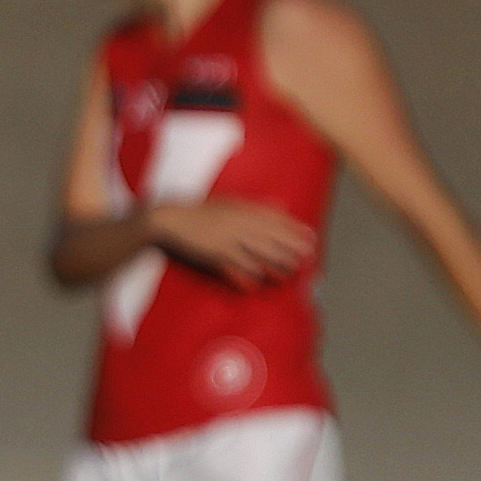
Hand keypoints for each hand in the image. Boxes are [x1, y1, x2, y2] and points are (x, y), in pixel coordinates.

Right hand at [147, 196, 314, 284]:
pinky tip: (259, 280)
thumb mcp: (228, 200)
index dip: (295, 229)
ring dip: (276, 262)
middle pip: (273, 237)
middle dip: (292, 247)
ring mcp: (229, 238)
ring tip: (290, 271)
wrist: (169, 219)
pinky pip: (238, 265)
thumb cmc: (198, 209)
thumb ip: (254, 203)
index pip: (276, 219)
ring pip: (260, 252)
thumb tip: (280, 204)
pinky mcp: (217, 252)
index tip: (311, 237)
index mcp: (242, 209)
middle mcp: (239, 223)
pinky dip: (249, 273)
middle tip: (309, 257)